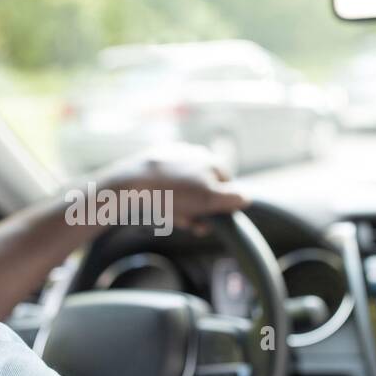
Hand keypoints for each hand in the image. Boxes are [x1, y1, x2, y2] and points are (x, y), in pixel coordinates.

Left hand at [97, 142, 250, 234]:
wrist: (129, 185)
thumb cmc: (172, 192)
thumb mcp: (209, 199)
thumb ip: (232, 198)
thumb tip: (246, 198)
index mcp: (211, 160)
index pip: (227, 185)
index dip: (220, 205)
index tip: (209, 218)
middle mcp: (194, 153)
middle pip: (205, 188)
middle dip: (199, 208)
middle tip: (189, 222)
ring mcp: (172, 156)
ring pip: (185, 189)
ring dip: (183, 206)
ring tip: (172, 216)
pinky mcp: (152, 163)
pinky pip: (166, 185)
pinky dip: (166, 198)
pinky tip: (159, 207)